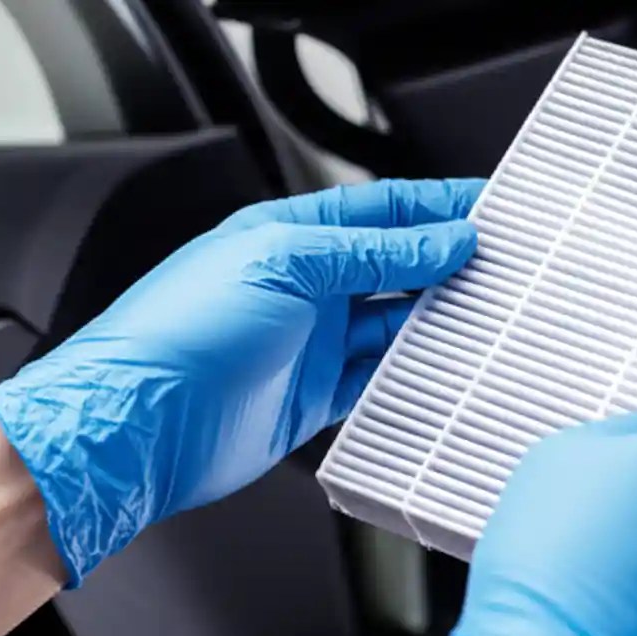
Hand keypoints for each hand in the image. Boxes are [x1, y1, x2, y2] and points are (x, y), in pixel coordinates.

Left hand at [0, 178, 483, 586]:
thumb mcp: (283, 264)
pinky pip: (377, 380)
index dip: (435, 206)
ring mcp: (308, 345)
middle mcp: (301, 288)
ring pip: (392, 324)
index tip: (486, 208)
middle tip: (499, 265)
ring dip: (435, 319)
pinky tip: (438, 369)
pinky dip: (410, 374)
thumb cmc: (179, 334)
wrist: (137, 429)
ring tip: (482, 314)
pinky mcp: (311, 398)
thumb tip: (439, 242)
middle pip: (392, 266)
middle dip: (445, 263)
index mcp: (288, 238)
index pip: (379, 211)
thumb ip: (369, 253)